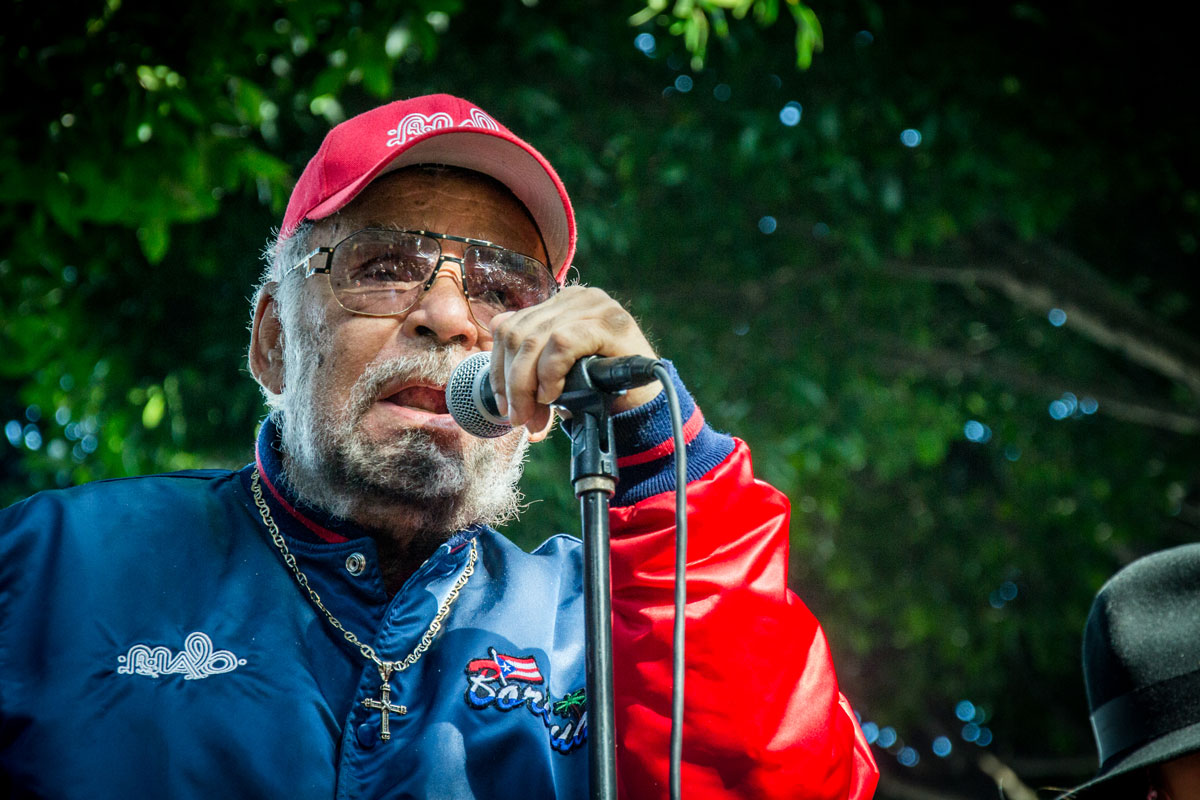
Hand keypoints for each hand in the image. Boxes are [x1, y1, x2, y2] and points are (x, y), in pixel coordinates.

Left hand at [488, 286, 661, 440]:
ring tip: (534, 415)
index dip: (498, 369)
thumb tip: (497, 355)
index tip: (504, 405)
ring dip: (526, 386)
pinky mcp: (609, 321)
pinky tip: (554, 394)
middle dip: (512, 384)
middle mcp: (577, 298)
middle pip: (518, 334)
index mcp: (561, 304)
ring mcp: (594, 306)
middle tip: (519, 418)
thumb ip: (531, 361)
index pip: (511, 327)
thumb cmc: (603, 391)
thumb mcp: (559, 374)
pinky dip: (550, 373)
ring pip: (535, 340)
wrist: (648, 405)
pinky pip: (562, 343)